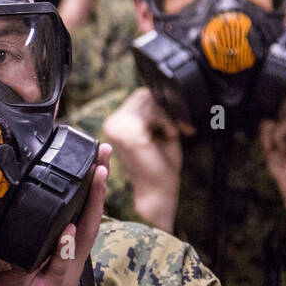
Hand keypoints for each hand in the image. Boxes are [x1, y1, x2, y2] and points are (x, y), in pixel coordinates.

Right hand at [103, 87, 187, 232]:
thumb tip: (164, 93)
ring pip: (149, 101)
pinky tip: (168, 137)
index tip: (173, 125)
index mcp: (114, 124)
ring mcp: (119, 128)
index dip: (159, 106)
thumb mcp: (156, 132)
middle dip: (162, 111)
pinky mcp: (130, 133)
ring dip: (165, 118)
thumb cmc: (159, 167)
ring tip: (168, 137)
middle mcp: (112, 124)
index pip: (138, 97)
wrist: (157, 193)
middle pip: (143, 96)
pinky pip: (154, 111)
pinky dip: (166, 123)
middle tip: (174, 131)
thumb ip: (155, 112)